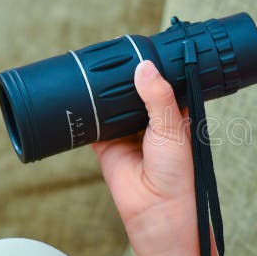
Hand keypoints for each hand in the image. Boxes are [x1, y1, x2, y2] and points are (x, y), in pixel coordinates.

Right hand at [91, 60, 195, 251]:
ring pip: (111, 104)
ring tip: (94, 69)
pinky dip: (85, 113)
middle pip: (133, 90)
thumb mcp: (173, 127)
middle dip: (125, 77)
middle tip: (113, 53)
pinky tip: (78, 97)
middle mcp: (150, 120)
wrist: (156, 208)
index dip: (154, 67)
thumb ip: (158, 97)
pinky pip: (92, 124)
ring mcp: (127, 132)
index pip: (162, 82)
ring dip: (104, 93)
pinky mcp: (106, 144)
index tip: (144, 47)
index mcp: (173, 113)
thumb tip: (143, 67)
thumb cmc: (177, 172)